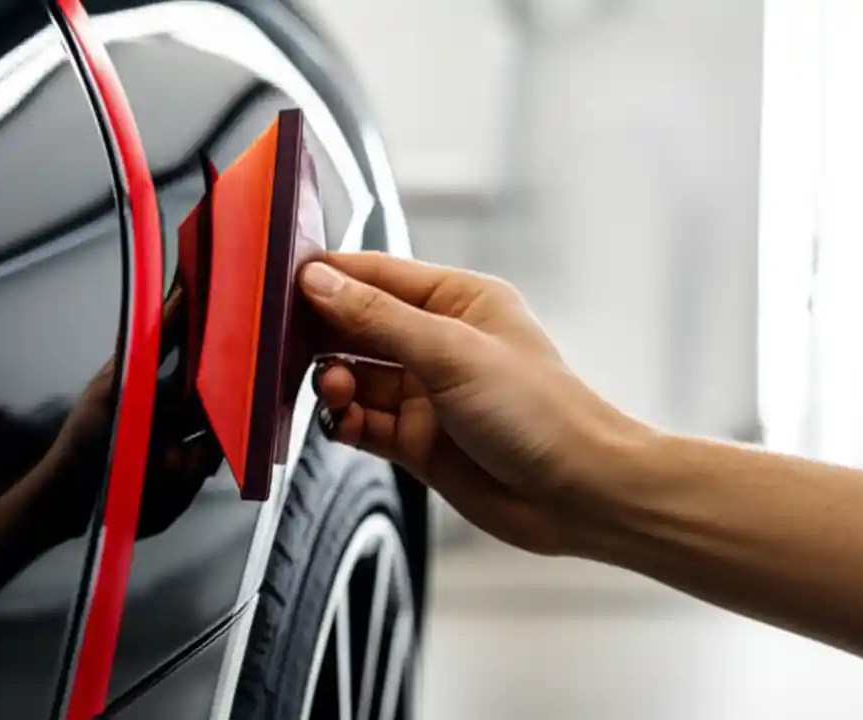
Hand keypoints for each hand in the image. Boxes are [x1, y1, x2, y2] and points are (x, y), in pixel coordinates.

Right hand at [300, 252, 650, 554]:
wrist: (580, 496)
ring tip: (335, 390)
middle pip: (358, 326)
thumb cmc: (542, 414)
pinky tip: (340, 421)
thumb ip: (377, 318)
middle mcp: (439, 343)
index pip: (377, 275)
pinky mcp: (417, 441)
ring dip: (333, 381)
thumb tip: (320, 282)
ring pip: (354, 376)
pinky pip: (361, 422)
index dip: (330, 276)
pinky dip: (342, 421)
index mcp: (458, 302)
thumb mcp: (451, 353)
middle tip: (285, 341)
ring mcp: (426, 394)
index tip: (282, 282)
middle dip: (323, 333)